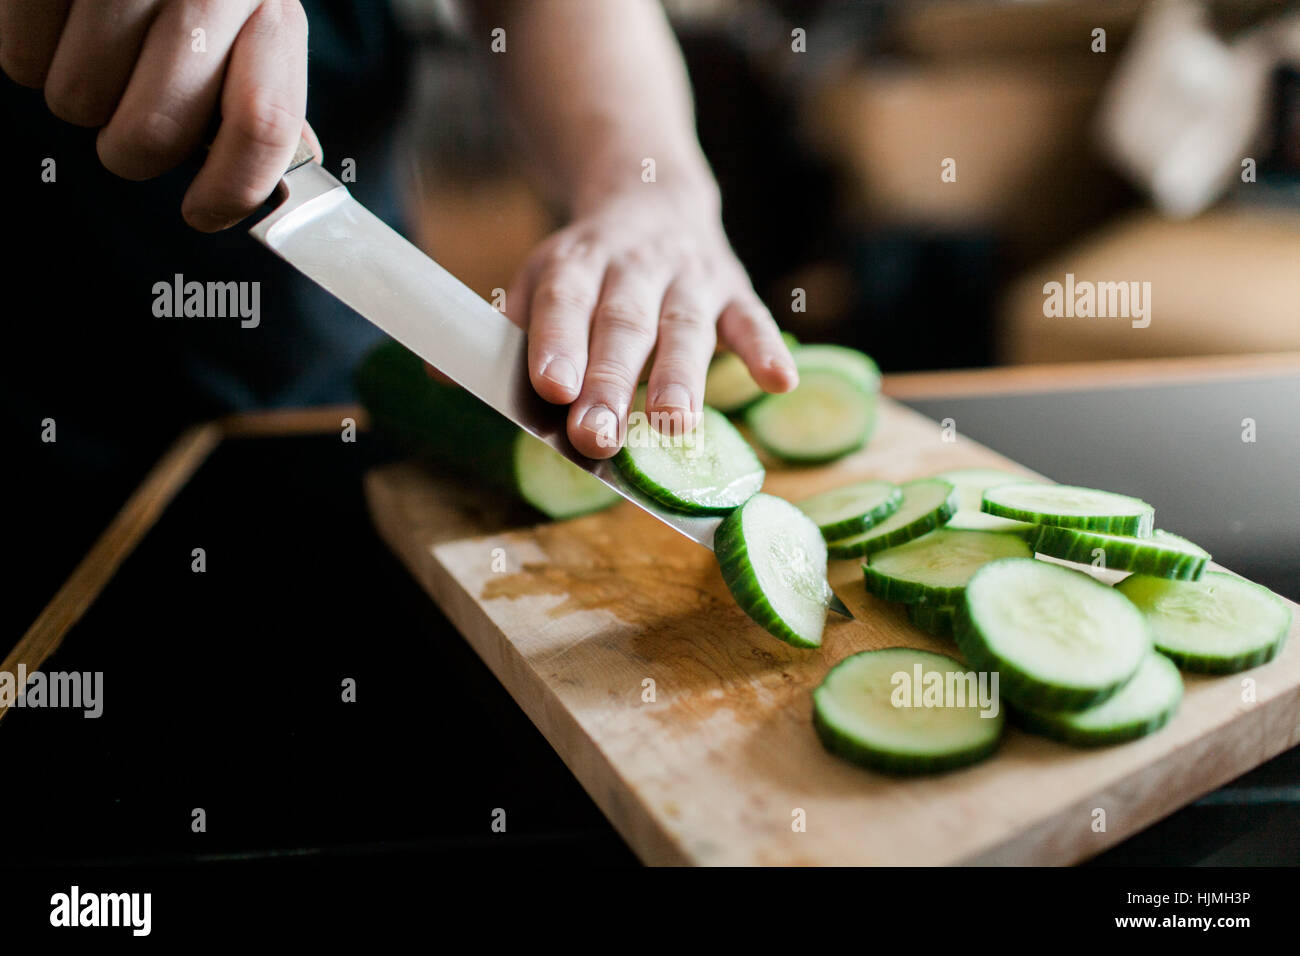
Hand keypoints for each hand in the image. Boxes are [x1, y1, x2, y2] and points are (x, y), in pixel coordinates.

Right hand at [0, 0, 313, 230]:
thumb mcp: (250, 18)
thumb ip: (263, 91)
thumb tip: (279, 173)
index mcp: (269, 10)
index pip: (265, 126)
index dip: (233, 191)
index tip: (202, 213)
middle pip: (158, 132)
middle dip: (134, 150)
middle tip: (130, 119)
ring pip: (81, 103)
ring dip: (81, 98)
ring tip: (96, 49)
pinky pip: (22, 61)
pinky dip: (31, 57)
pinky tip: (59, 20)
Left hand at [508, 185, 797, 457]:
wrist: (655, 198)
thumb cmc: (588, 269)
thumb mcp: (540, 281)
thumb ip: (502, 332)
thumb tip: (439, 376)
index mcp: (577, 261)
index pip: (564, 299)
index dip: (558, 342)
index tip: (551, 386)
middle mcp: (634, 265)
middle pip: (623, 324)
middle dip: (611, 382)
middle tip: (597, 435)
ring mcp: (688, 277)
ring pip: (685, 327)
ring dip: (680, 378)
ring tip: (673, 425)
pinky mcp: (734, 290)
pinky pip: (752, 319)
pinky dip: (765, 348)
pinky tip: (779, 381)